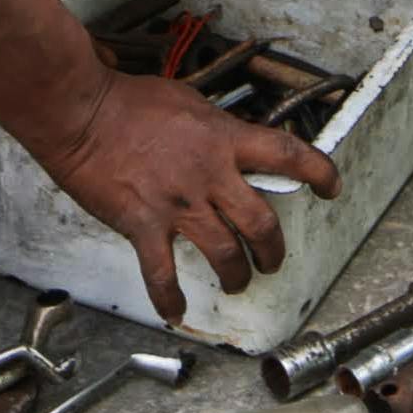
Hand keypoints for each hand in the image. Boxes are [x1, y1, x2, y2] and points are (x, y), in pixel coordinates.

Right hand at [32, 71, 335, 323]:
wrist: (82, 113)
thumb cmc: (128, 101)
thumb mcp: (189, 103)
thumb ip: (216, 129)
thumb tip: (231, 142)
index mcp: (224, 140)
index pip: (288, 154)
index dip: (319, 172)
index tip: (331, 187)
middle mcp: (209, 175)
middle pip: (261, 223)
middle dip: (273, 250)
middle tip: (271, 259)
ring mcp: (178, 204)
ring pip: (225, 254)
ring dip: (237, 275)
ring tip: (237, 281)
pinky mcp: (143, 224)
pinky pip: (162, 273)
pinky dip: (171, 298)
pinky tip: (177, 312)